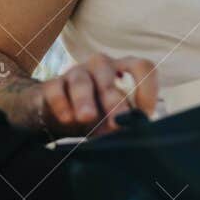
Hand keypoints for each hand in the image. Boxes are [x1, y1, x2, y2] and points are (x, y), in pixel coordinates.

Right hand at [31, 52, 157, 137]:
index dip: (147, 87)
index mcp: (122, 70)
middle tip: (117, 122)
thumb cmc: (95, 113)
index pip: (141, 66)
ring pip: (81, 81)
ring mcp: (75, 72)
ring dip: (84, 100)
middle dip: (114, 100)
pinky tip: (67, 118)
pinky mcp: (52, 84)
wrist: (56, 114)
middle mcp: (100, 66)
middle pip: (108, 77)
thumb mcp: (113, 118)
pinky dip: (61, 103)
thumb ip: (124, 121)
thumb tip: (131, 133)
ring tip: (87, 117)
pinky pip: (55, 89)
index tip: (146, 112)